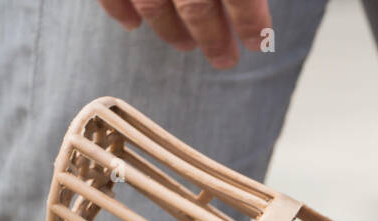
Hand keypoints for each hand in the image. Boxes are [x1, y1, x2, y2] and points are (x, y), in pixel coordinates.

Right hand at [98, 0, 271, 68]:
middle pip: (195, 4)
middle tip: (225, 59)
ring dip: (169, 29)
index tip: (258, 42)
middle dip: (212, 37)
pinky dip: (119, 11)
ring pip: (152, 3)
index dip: (250, 21)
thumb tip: (252, 5)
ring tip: (186, 44)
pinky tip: (132, 25)